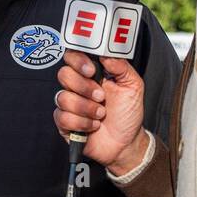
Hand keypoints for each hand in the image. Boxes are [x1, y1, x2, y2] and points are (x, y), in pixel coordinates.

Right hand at [53, 51, 148, 174]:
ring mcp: (69, 104)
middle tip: (101, 97)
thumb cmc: (128, 114)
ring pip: (63, 97)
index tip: (91, 70)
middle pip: (64, 74)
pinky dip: (82, 123)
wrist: (126, 142)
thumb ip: (121, 66)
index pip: (73, 56)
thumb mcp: (133, 85)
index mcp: (92, 73)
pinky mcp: (64, 122)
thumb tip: (106, 54)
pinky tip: (93, 126)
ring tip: (100, 114)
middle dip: (84, 87)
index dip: (77, 60)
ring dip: (86, 108)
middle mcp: (78, 86)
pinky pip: (63, 117)